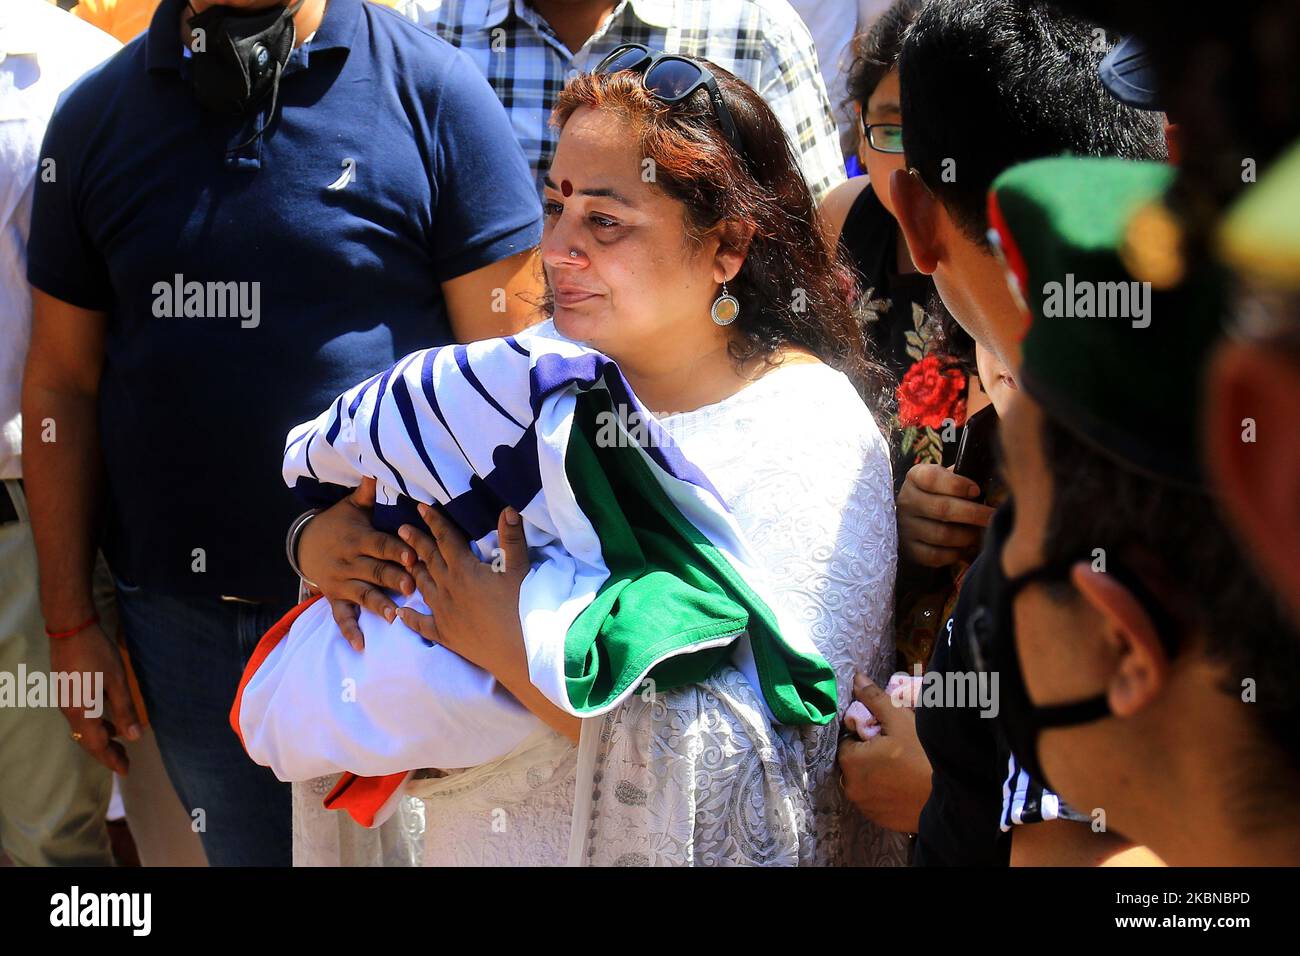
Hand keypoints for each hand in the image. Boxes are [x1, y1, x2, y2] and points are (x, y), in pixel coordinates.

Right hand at [48, 623, 140, 774]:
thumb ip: (125, 710)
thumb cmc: (97, 654)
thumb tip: (134, 737)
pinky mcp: (66, 692)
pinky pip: (80, 717)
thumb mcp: (117, 681)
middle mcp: (70, 711)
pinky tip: (108, 721)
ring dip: (101, 739)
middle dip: (106, 753)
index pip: (97, 745)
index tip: (126, 770)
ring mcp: (66, 701)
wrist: (70, 630)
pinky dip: (95, 725)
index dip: (111, 759)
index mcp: (82, 712)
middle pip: (87, 740)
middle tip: (124, 761)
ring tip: (120, 743)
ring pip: (83, 729)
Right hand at [297, 477, 414, 649]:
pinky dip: (350, 631)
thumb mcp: (351, 506)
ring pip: (363, 595)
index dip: (397, 550)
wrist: (305, 542)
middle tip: (410, 587)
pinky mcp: (336, 598)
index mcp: (359, 538)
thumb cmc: (339, 522)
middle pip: (375, 571)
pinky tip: (361, 646)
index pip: (381, 544)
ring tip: (393, 615)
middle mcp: (351, 562)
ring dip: (378, 605)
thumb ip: (367, 494)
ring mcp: (342, 582)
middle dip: (393, 579)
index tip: (413, 556)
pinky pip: (342, 617)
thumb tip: (376, 470)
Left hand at [396, 504, 529, 683]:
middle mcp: (448, 588)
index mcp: (464, 570)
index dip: (434, 522)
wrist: (518, 650)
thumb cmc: (522, 607)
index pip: (445, 540)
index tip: (420, 508)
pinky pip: (421, 624)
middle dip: (416, 542)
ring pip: (423, 586)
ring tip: (404, 561)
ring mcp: (443, 612)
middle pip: (428, 560)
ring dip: (412, 572)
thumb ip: (512, 539)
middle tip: (402, 529)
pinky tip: (400, 613)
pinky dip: (410, 617)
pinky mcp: (445, 634)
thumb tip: (507, 509)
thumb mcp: (520, 570)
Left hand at [837, 673, 931, 833]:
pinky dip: (885, 792)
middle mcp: (851, 788)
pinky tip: (904, 785)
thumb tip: (856, 678)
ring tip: (902, 767)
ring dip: (876, 774)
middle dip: (869, 754)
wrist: (953, 796)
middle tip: (896, 750)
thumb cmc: (924, 755)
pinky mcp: (880, 820)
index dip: (865, 735)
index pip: (848, 741)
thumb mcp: (900, 719)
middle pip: (855, 762)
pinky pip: (876, 800)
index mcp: (850, 761)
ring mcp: (866, 807)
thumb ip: (874, 698)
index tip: (886, 735)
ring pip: (865, 781)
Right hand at [896, 463, 995, 567]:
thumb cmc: (943, 493)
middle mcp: (907, 501)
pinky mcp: (910, 550)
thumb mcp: (949, 478)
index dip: (957, 485)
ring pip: (942, 535)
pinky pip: (937, 555)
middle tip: (991, 516)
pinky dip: (956, 553)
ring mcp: (906, 527)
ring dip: (967, 536)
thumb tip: (987, 492)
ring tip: (978, 533)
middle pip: (942, 509)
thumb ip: (964, 478)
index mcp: (916, 477)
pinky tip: (964, 547)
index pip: (932, 479)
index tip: (976, 490)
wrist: (920, 516)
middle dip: (973, 513)